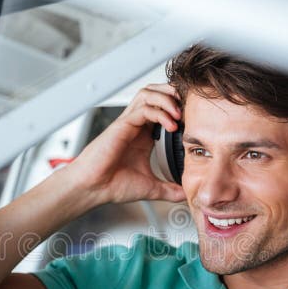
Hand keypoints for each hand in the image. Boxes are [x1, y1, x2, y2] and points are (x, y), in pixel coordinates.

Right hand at [63, 84, 185, 205]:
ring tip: (179, 113)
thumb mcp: (151, 188)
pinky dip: (159, 112)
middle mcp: (136, 126)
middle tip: (187, 107)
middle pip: (154, 93)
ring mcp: (128, 123)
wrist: (93, 189)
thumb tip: (186, 195)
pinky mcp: (122, 125)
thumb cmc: (113, 186)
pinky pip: (143, 108)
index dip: (179, 108)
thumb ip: (169, 189)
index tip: (193, 120)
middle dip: (173, 94)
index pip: (162, 109)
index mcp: (143, 136)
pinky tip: (170, 124)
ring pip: (147, 93)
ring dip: (166, 98)